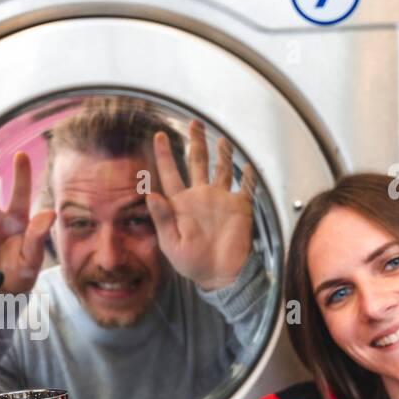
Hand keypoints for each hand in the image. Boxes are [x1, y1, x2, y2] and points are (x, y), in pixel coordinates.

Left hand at [146, 120, 257, 290]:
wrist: (220, 275)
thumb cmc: (193, 263)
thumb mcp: (171, 243)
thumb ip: (162, 217)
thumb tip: (149, 194)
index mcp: (181, 204)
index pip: (169, 173)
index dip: (164, 155)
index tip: (160, 136)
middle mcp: (201, 196)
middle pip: (197, 162)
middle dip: (195, 142)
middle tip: (194, 123)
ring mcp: (221, 199)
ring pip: (222, 168)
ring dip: (222, 152)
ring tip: (220, 137)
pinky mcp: (240, 206)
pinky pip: (246, 185)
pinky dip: (249, 174)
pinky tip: (249, 163)